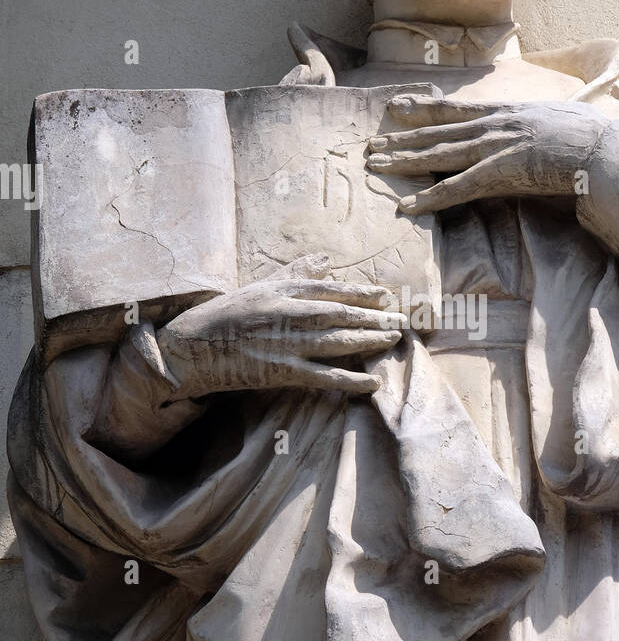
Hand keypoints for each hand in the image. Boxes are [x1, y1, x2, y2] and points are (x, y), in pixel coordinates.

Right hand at [157, 265, 406, 399]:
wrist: (194, 347)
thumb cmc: (228, 313)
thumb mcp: (262, 285)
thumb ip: (297, 272)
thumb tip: (326, 258)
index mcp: (284, 291)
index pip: (332, 289)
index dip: (362, 292)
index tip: (386, 295)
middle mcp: (289, 314)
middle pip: (342, 315)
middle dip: (375, 317)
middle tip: (403, 320)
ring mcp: (286, 344)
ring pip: (338, 341)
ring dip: (370, 340)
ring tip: (394, 339)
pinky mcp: (282, 372)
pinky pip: (324, 376)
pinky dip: (351, 379)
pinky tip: (373, 382)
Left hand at [366, 94, 608, 212]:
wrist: (609, 150)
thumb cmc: (596, 140)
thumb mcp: (563, 121)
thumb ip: (543, 125)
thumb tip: (544, 129)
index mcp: (510, 112)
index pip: (458, 110)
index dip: (425, 108)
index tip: (398, 107)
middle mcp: (497, 125)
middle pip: (440, 130)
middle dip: (404, 137)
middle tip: (373, 142)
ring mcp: (498, 147)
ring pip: (441, 155)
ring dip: (406, 162)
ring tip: (376, 166)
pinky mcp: (503, 172)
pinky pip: (459, 188)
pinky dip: (431, 198)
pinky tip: (408, 205)